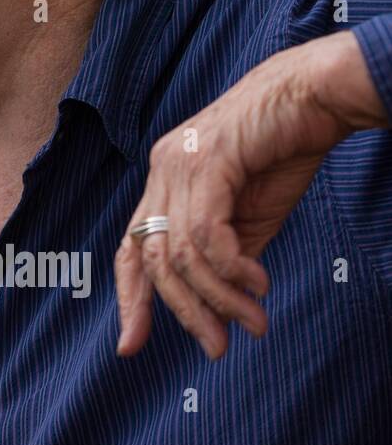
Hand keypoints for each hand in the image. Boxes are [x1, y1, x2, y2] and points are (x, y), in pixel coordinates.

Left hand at [114, 30, 387, 358]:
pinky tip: (258, 284)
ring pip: (180, 252)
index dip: (129, 298)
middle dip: (181, 311)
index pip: (130, 248)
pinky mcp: (208, 159)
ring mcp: (179, 163)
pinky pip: (206, 231)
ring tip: (253, 322)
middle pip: (150, 258)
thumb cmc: (284, 150)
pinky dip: (231, 267)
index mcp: (163, 183)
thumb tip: (215, 304)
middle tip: (217, 348)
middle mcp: (160, 171)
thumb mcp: (250, 217)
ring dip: (218, 299)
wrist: (315, 96)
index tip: (131, 346)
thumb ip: (225, 254)